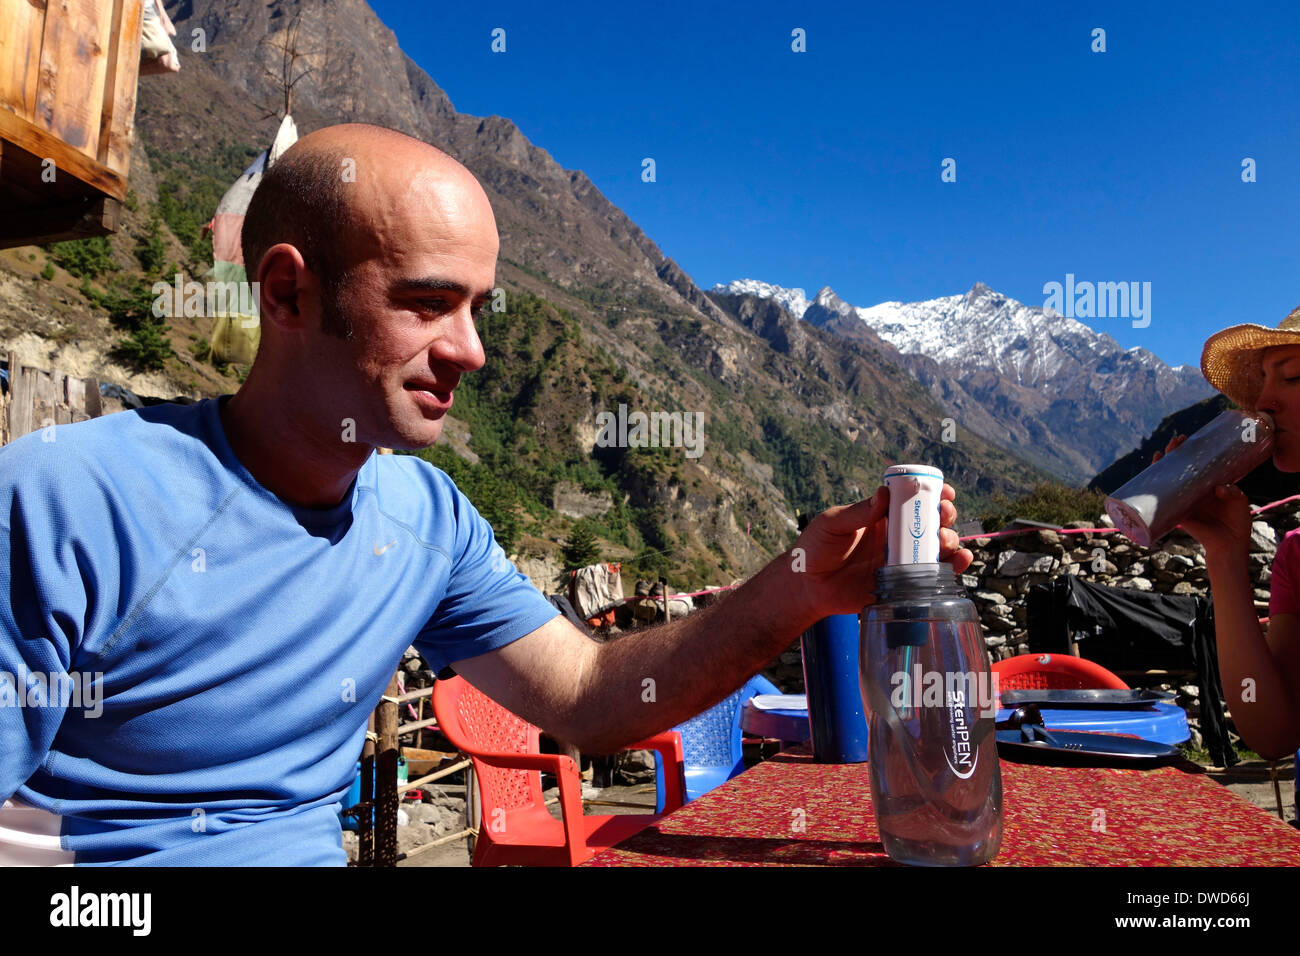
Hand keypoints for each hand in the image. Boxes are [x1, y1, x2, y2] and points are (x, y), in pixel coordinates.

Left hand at [792, 483, 972, 615]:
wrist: (807, 586)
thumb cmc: (815, 548)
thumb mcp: (833, 523)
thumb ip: (858, 512)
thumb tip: (883, 493)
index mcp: (882, 517)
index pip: (912, 501)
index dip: (932, 493)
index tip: (943, 490)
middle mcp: (897, 537)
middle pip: (931, 522)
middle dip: (945, 516)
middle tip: (944, 515)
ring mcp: (901, 561)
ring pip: (937, 548)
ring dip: (950, 540)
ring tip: (946, 540)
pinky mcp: (902, 584)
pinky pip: (932, 576)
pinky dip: (952, 567)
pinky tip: (960, 560)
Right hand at [1153, 434, 1252, 558]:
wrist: (1229, 544)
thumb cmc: (1237, 522)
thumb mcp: (1240, 502)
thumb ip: (1232, 492)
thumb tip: (1216, 488)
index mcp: (1208, 485)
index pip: (1196, 463)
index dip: (1190, 451)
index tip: (1187, 439)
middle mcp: (1194, 490)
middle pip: (1179, 467)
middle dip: (1175, 453)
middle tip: (1176, 441)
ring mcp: (1184, 500)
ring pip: (1168, 479)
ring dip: (1162, 465)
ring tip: (1162, 452)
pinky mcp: (1177, 512)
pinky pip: (1162, 500)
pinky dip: (1153, 489)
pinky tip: (1150, 475)